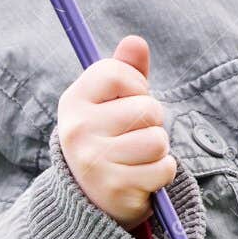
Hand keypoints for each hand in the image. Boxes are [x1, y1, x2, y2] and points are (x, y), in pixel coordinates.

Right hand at [57, 35, 177, 230]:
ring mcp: (94, 161)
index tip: (130, 97)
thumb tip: (135, 41)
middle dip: (153, 121)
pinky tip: (142, 177)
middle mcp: (77, 130)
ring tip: (138, 156)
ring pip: (157, 140)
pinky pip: (165, 168)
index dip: (135, 83)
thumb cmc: (109, 135)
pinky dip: (162, 172)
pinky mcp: (115, 189)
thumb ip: (125, 69)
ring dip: (158, 149)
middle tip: (134, 134)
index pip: (115, 74)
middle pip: (146, 108)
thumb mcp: (110, 100)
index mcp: (73, 101)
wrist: (91, 197)